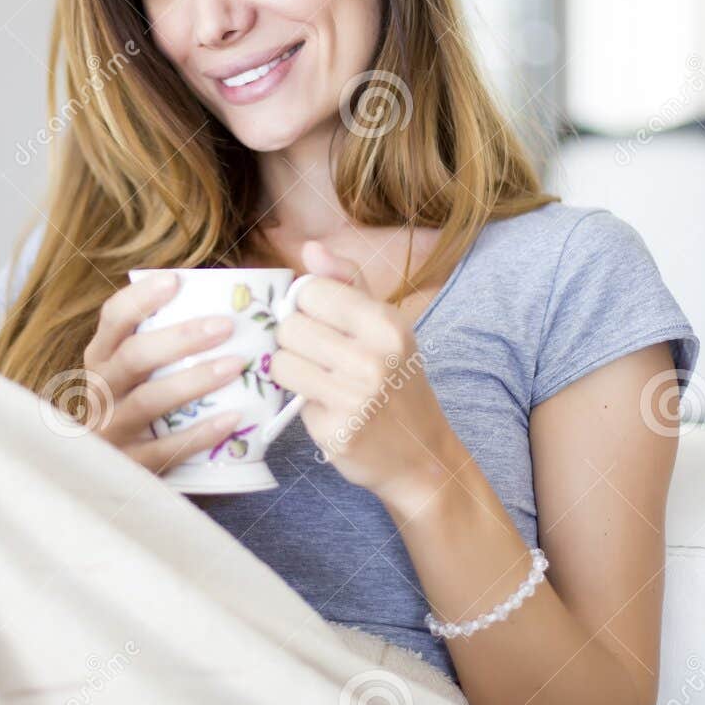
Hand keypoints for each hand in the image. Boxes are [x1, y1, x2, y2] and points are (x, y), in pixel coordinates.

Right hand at [82, 274, 247, 475]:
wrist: (107, 474)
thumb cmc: (138, 406)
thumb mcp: (137, 372)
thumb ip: (164, 339)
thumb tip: (227, 297)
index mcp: (102, 357)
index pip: (112, 319)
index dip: (140, 298)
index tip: (175, 279)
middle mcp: (100, 390)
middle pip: (133, 357)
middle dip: (180, 338)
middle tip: (225, 325)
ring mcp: (112, 429)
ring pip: (148, 401)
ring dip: (194, 380)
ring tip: (236, 365)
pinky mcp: (130, 465)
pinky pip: (166, 449)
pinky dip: (200, 433)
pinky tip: (233, 418)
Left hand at [269, 240, 456, 507]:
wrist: (423, 456)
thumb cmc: (399, 383)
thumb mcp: (385, 327)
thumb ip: (348, 283)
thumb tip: (311, 248)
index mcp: (387, 324)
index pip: (312, 291)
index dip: (307, 304)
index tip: (320, 320)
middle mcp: (373, 358)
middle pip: (290, 325)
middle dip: (294, 338)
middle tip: (318, 355)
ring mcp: (354, 397)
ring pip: (280, 360)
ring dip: (290, 369)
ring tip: (317, 378)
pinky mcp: (336, 429)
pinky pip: (289, 398)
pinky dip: (302, 401)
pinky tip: (326, 406)